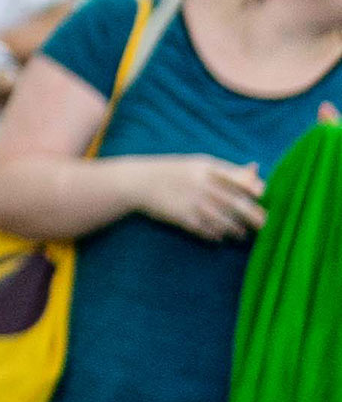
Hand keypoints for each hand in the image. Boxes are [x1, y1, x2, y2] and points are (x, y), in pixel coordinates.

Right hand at [121, 154, 266, 240]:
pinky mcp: (183, 218)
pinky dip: (216, 235)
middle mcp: (203, 185)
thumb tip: (256, 170)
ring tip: (240, 233)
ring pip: (225, 221)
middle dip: (254, 217)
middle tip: (264, 225)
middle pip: (238, 204)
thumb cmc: (174, 171)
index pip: (240, 179)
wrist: (138, 182)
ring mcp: (193, 202)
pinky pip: (207, 230)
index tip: (262, 198)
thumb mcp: (199, 164)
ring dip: (237, 229)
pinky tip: (220, 237)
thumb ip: (227, 169)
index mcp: (208, 168)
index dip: (255, 190)